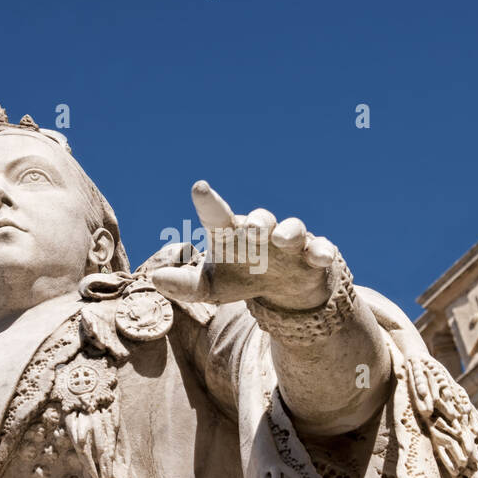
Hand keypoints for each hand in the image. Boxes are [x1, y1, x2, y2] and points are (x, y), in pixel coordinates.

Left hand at [151, 180, 338, 310]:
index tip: (198, 188)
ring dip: (289, 231)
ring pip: (293, 229)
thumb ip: (185, 285)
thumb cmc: (241, 277)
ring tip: (282, 239)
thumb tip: (155, 278)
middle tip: (251, 228)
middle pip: (261, 219)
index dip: (208, 202)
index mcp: (233, 235)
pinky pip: (322, 249)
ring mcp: (291, 243)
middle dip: (258, 221)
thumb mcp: (211, 287)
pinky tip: (321, 256)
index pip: (218, 216)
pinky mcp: (315, 256)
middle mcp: (263, 232)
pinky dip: (322, 251)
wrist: (285, 288)